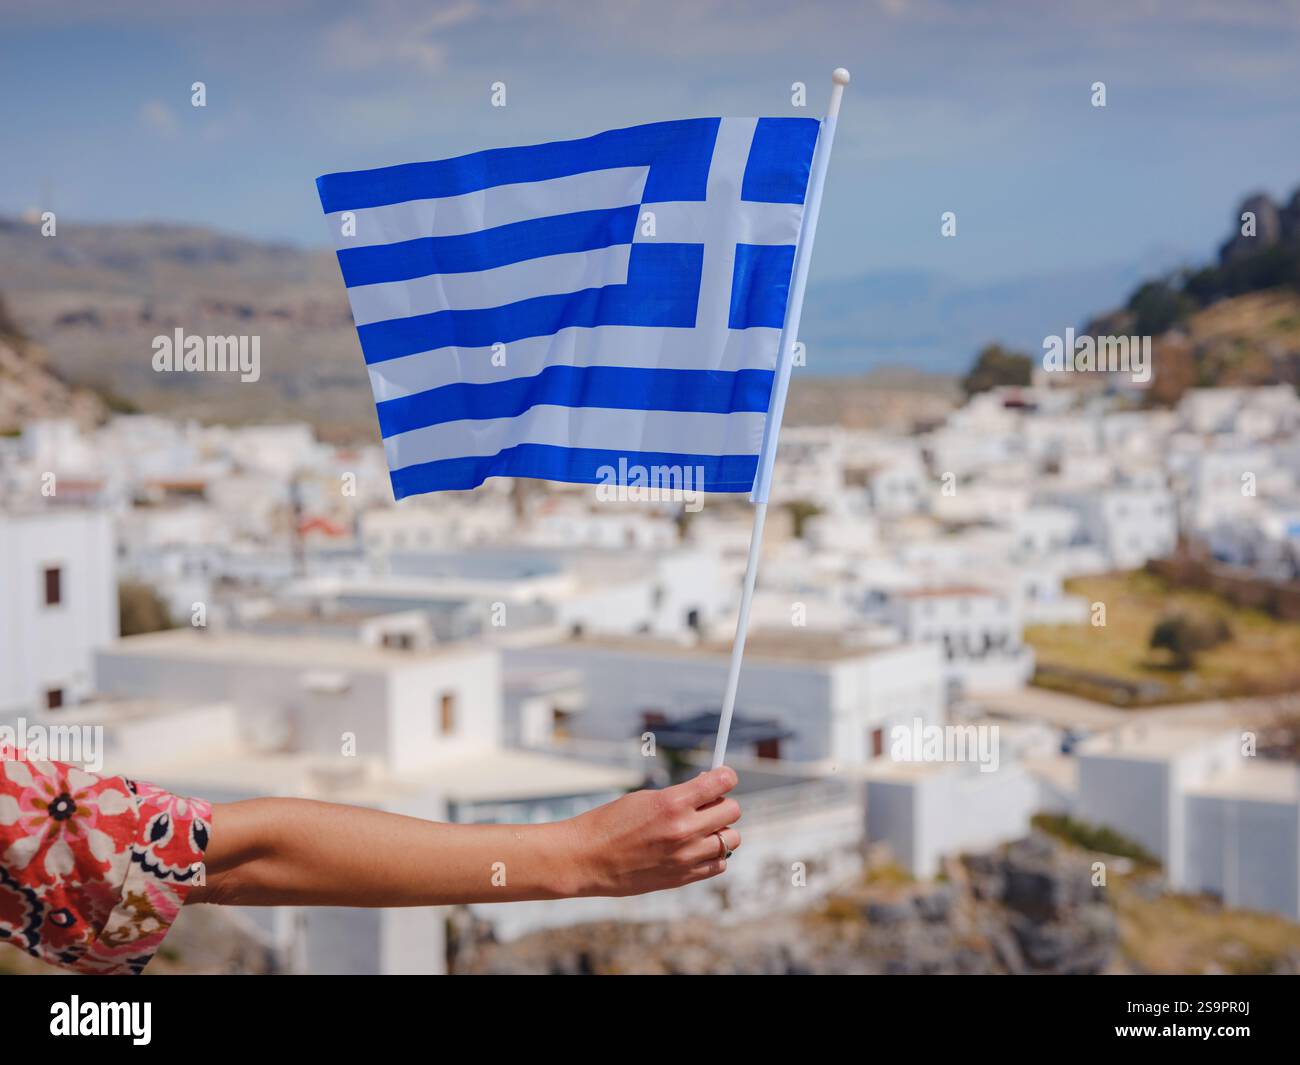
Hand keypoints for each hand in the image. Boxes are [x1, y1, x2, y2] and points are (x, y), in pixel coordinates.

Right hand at [559, 766, 741, 897]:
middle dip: (723, 803)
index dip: (726, 776)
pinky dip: (713, 855)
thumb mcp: (645, 798)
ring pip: (731, 839)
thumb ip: (680, 795)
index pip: (721, 783)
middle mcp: (685, 830)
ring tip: (701, 829)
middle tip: (707, 805)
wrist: (587, 858)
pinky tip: (696, 849)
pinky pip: (718, 864)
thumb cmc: (611, 822)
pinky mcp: (683, 877)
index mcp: (673, 803)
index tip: (724, 777)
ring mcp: (686, 857)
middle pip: (732, 810)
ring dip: (721, 831)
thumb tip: (708, 787)